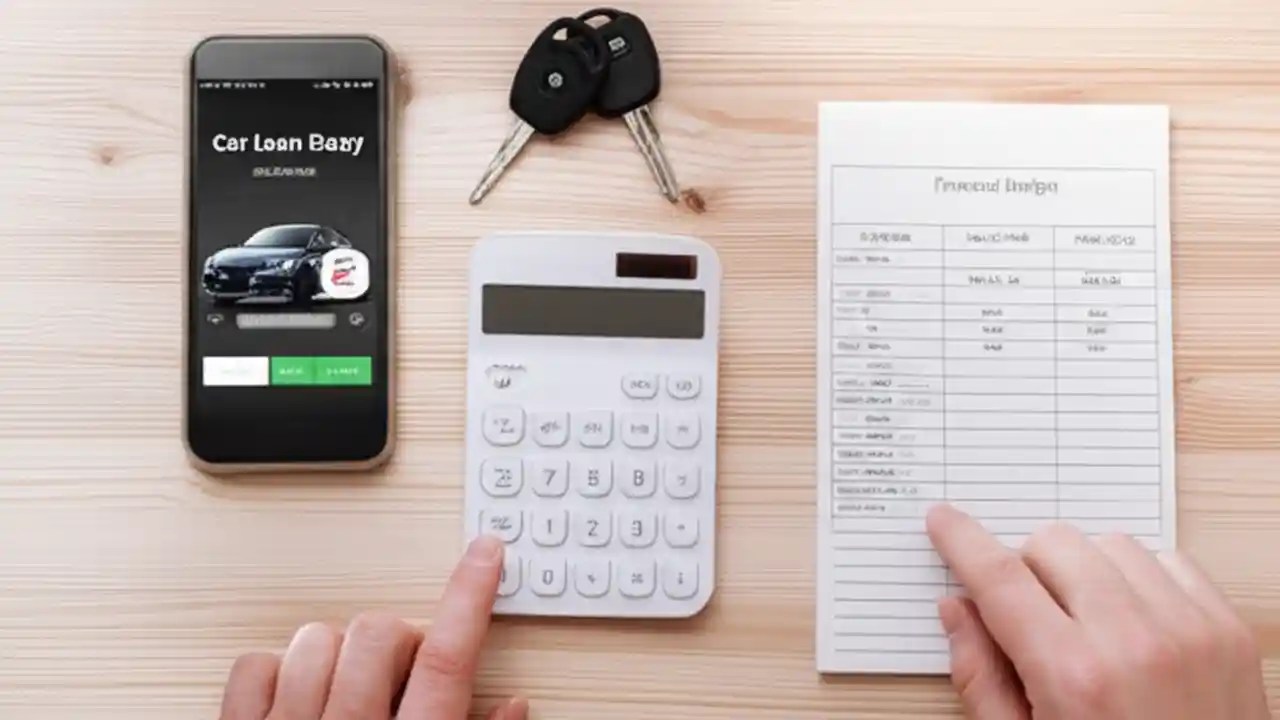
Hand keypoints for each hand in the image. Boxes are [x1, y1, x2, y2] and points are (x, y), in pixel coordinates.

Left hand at [219, 535, 525, 719]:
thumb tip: (514, 706)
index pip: (447, 657)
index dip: (469, 595)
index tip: (485, 552)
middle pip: (379, 633)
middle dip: (397, 638)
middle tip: (404, 668)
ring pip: (315, 640)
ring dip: (338, 651)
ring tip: (351, 685)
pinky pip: (255, 668)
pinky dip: (276, 671)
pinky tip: (297, 693)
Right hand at [927, 505, 1269, 719]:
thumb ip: (981, 679)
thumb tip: (957, 610)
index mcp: (1074, 678)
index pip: (1000, 578)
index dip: (963, 541)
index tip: (945, 521)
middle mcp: (1135, 644)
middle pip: (1054, 544)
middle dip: (1028, 568)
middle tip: (1031, 613)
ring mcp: (1190, 632)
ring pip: (1111, 545)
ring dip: (1086, 571)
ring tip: (1087, 621)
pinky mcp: (1228, 631)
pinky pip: (1170, 560)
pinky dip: (1140, 579)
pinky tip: (1132, 621)